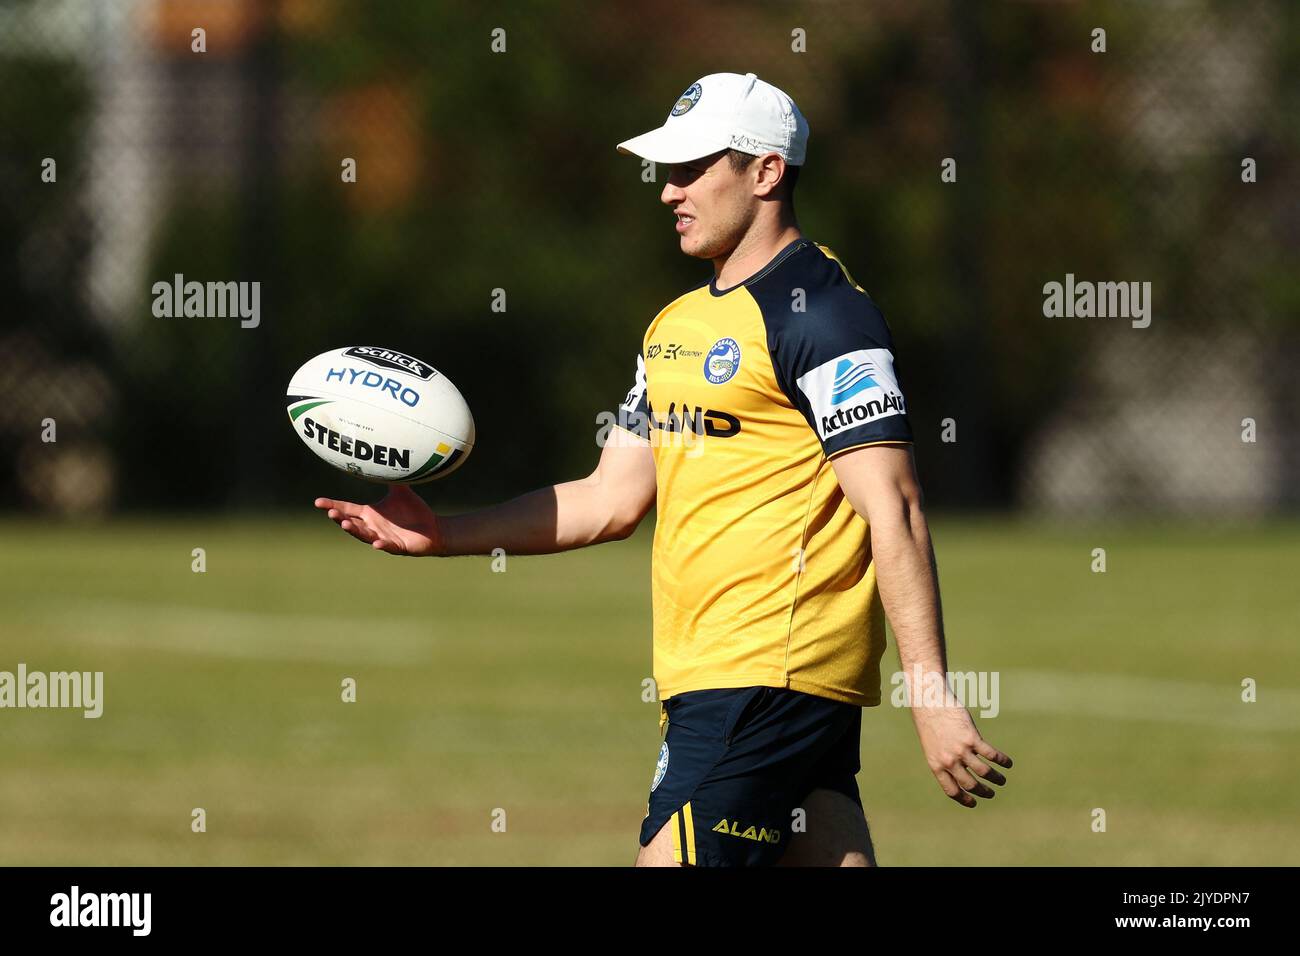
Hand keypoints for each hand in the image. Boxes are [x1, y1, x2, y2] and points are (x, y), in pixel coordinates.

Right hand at [314, 485, 442, 555]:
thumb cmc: (414, 512)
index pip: (347, 508)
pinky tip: (376, 542)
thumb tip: (384, 457)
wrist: (433, 529)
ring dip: (355, 531)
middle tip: (330, 512)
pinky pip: (388, 546)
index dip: (333, 505)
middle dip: (340, 518)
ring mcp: (383, 537)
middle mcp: (373, 526)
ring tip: (345, 524)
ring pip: (365, 535)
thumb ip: (391, 477)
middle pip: (352, 523)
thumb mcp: (400, 491)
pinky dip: (381, 544)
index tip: (318, 501)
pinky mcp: (398, 547)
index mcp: (370, 514)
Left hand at [910, 703, 1011, 807]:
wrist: (929, 702)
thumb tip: (960, 771)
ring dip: (996, 778)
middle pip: (971, 784)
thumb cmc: (929, 722)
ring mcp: (960, 750)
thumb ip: (944, 759)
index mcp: (936, 765)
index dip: (964, 799)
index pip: (952, 790)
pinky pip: (991, 754)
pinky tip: (1007, 763)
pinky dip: (1002, 761)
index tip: (974, 802)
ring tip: (1002, 780)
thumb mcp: (932, 745)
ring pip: (984, 772)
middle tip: (991, 793)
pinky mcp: (972, 738)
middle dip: (983, 792)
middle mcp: (948, 761)